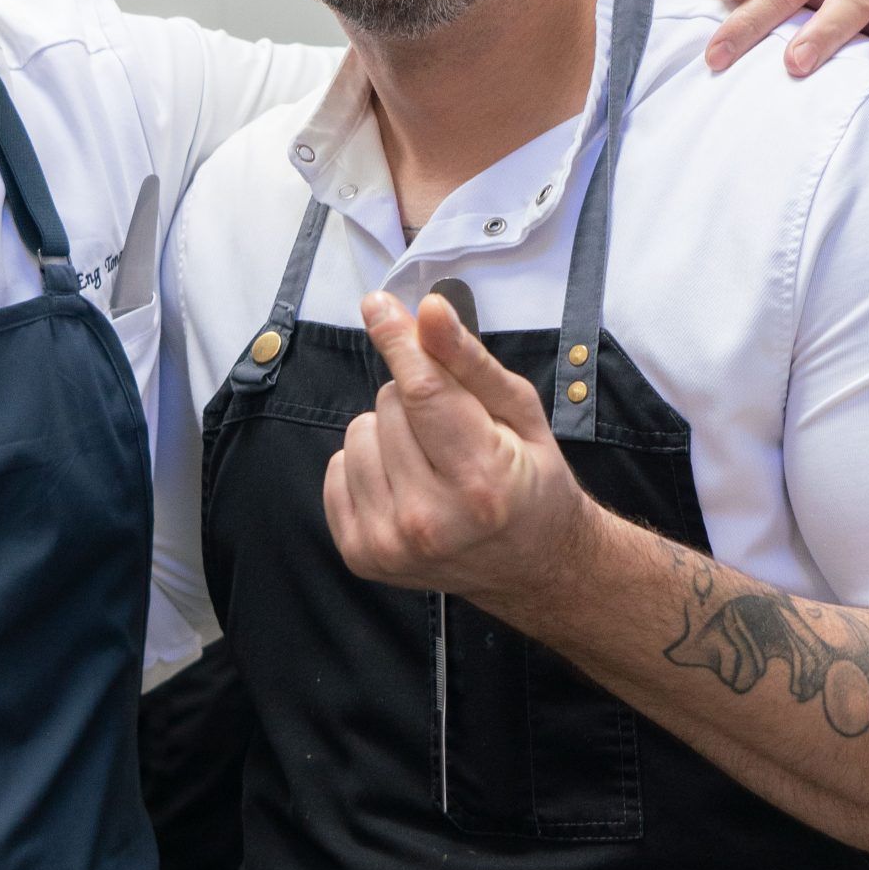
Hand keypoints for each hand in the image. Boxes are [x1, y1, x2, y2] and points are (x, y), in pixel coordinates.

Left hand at [323, 294, 587, 613]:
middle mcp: (429, 520)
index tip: (378, 304)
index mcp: (480, 482)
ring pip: (357, 433)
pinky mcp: (360, 554)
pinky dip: (368, 465)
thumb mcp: (518, 411)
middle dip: (416, 400)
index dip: (398, 341)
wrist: (532, 564)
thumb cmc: (530, 479)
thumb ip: (468, 360)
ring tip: (432, 462)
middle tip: (454, 432)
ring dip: (389, 434)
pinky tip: (406, 485)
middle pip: (388, 405)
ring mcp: (389, 544)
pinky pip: (336, 468)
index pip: (421, 392)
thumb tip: (427, 310)